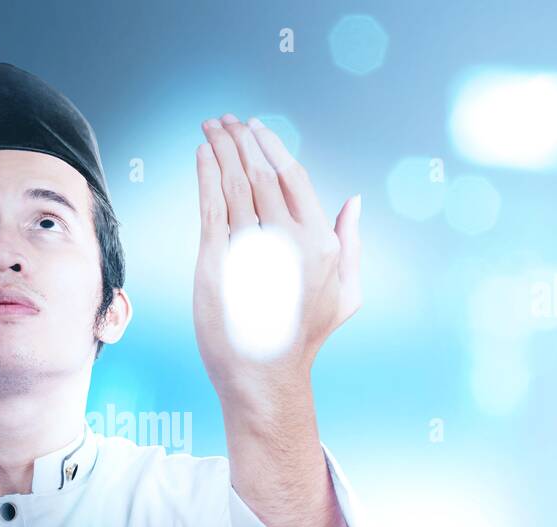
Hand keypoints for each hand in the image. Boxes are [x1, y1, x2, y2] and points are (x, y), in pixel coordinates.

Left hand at [193, 113, 361, 411]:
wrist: (264, 376)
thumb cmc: (303, 338)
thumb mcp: (347, 294)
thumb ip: (352, 243)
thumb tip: (354, 201)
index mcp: (319, 243)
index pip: (294, 178)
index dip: (273, 147)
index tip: (256, 129)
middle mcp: (288, 241)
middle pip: (261, 173)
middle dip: (241, 140)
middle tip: (226, 120)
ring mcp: (251, 250)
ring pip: (235, 183)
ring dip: (221, 149)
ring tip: (211, 127)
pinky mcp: (217, 262)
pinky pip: (212, 206)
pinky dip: (206, 175)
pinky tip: (202, 156)